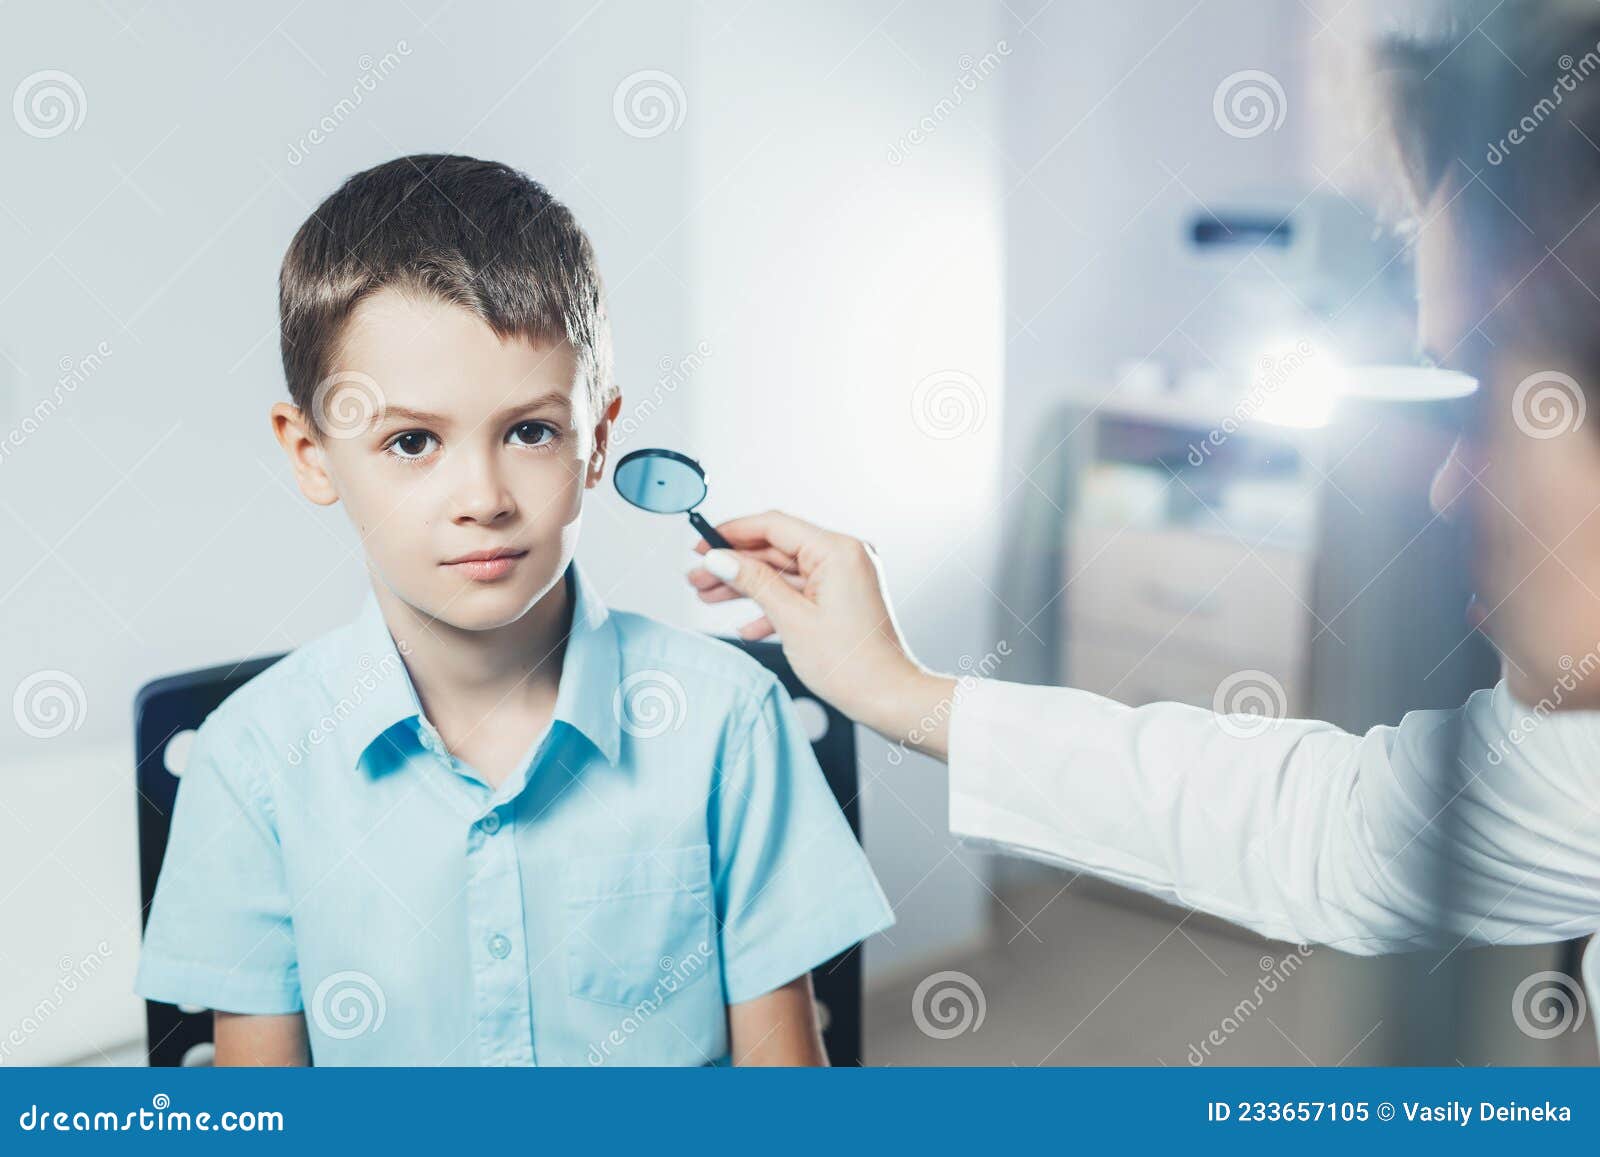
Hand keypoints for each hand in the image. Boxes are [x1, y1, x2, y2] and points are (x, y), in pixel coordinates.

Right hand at [687, 510, 957, 758]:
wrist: (889, 697)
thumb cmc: (852, 665)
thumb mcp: (791, 620)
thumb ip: (753, 583)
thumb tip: (720, 559)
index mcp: (837, 550)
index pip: (773, 525)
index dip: (732, 533)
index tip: (702, 544)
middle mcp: (844, 556)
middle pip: (775, 549)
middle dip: (734, 564)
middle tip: (698, 577)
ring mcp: (844, 577)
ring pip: (783, 572)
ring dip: (747, 586)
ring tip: (709, 597)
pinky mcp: (842, 598)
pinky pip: (799, 591)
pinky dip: (772, 605)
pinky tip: (747, 625)